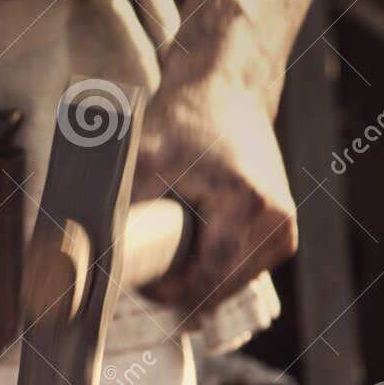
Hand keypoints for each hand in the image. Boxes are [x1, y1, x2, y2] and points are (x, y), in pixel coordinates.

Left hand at [133, 75, 297, 315]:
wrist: (227, 91)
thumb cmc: (181, 122)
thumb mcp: (141, 161)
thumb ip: (122, 213)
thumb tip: (99, 263)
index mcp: (246, 204)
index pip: (203, 283)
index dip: (164, 293)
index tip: (136, 276)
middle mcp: (276, 220)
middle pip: (216, 290)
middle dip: (178, 286)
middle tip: (147, 256)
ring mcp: (284, 228)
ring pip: (226, 286)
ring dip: (195, 277)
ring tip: (171, 239)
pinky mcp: (283, 231)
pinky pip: (237, 272)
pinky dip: (211, 267)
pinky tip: (193, 240)